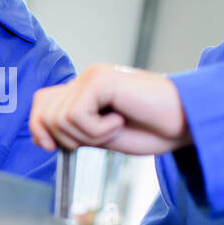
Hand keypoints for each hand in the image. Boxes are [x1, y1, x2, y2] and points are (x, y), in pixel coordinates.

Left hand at [29, 64, 189, 155]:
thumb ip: (75, 131)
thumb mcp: (103, 135)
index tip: (50, 147)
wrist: (185, 123)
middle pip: (44, 113)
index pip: (41, 104)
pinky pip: (77, 115)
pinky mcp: (101, 79)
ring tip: (116, 127)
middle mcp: (86, 80)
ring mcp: (92, 76)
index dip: (38, 128)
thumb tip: (42, 136)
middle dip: (67, 138)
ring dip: (88, 135)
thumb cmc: (153, 129)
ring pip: (59, 118)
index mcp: (85, 91)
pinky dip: (97, 129)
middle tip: (100, 136)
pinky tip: (120, 120)